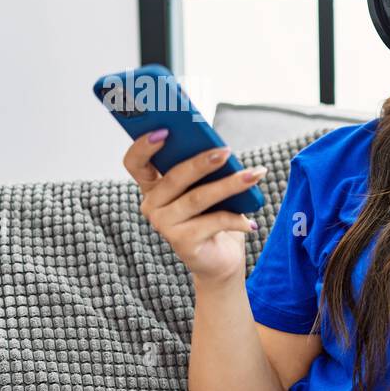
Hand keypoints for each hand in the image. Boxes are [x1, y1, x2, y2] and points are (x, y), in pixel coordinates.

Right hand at [122, 131, 265, 284]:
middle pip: (174, 178)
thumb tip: (220, 149)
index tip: (164, 131)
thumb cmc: (213, 216)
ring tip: (254, 175)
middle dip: (201, 162)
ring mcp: (165, 225)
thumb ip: (205, 170)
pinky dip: (236, 219)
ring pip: (198, 198)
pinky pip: (213, 223)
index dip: (143, 147)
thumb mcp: (208, 188)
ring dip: (230, 185)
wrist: (220, 259)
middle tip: (225, 150)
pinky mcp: (182, 243)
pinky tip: (251, 221)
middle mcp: (153, 205)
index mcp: (154, 186)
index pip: (135, 162)